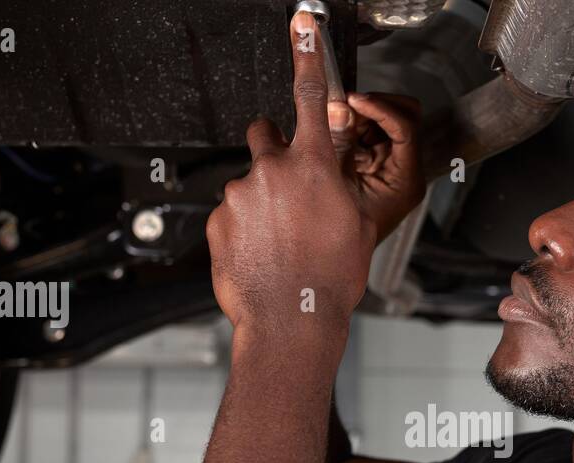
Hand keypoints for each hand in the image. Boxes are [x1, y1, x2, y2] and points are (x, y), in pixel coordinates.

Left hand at [205, 11, 374, 354]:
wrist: (290, 321)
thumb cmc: (328, 281)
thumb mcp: (355, 226)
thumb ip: (337, 187)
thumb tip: (325, 178)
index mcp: (313, 167)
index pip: (312, 95)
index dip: (308, 53)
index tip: (303, 22)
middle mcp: (272, 171)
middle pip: (265, 135)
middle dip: (274, 152)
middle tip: (287, 190)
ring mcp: (240, 194)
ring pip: (249, 181)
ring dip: (261, 200)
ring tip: (279, 242)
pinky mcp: (218, 219)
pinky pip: (231, 212)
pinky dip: (244, 228)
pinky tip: (261, 254)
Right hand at [329, 92, 425, 240]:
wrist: (338, 253)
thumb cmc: (342, 231)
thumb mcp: (337, 183)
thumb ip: (339, 143)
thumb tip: (338, 108)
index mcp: (407, 180)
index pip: (406, 129)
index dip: (380, 108)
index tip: (354, 100)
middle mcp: (407, 170)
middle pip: (404, 116)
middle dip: (373, 108)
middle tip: (345, 109)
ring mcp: (394, 164)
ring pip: (386, 120)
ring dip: (361, 116)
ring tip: (338, 127)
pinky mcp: (379, 161)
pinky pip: (371, 131)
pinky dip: (354, 126)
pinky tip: (340, 138)